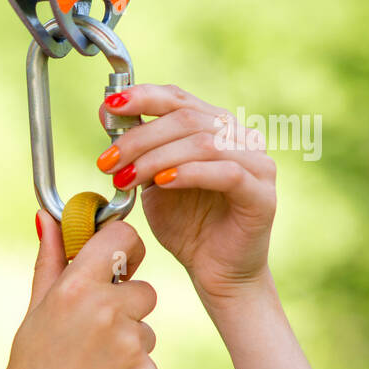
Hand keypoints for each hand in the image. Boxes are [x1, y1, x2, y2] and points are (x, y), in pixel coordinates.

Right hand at [0, 210, 158, 368]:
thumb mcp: (34, 317)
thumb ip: (51, 264)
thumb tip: (47, 218)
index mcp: (73, 289)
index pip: (122, 239)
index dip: (124, 250)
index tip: (117, 264)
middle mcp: (105, 311)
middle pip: (142, 289)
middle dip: (125, 307)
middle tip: (90, 339)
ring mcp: (130, 345)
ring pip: (145, 328)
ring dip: (126, 344)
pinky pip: (148, 362)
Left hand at [96, 84, 276, 305]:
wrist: (214, 272)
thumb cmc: (185, 224)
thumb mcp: (152, 180)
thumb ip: (137, 148)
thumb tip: (105, 110)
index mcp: (215, 127)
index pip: (179, 98)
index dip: (143, 96)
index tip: (109, 105)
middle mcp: (240, 137)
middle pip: (185, 119)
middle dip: (140, 138)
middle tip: (108, 161)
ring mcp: (257, 163)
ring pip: (203, 143)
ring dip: (156, 158)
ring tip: (126, 179)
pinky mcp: (262, 194)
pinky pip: (226, 173)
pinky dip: (189, 174)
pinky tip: (162, 183)